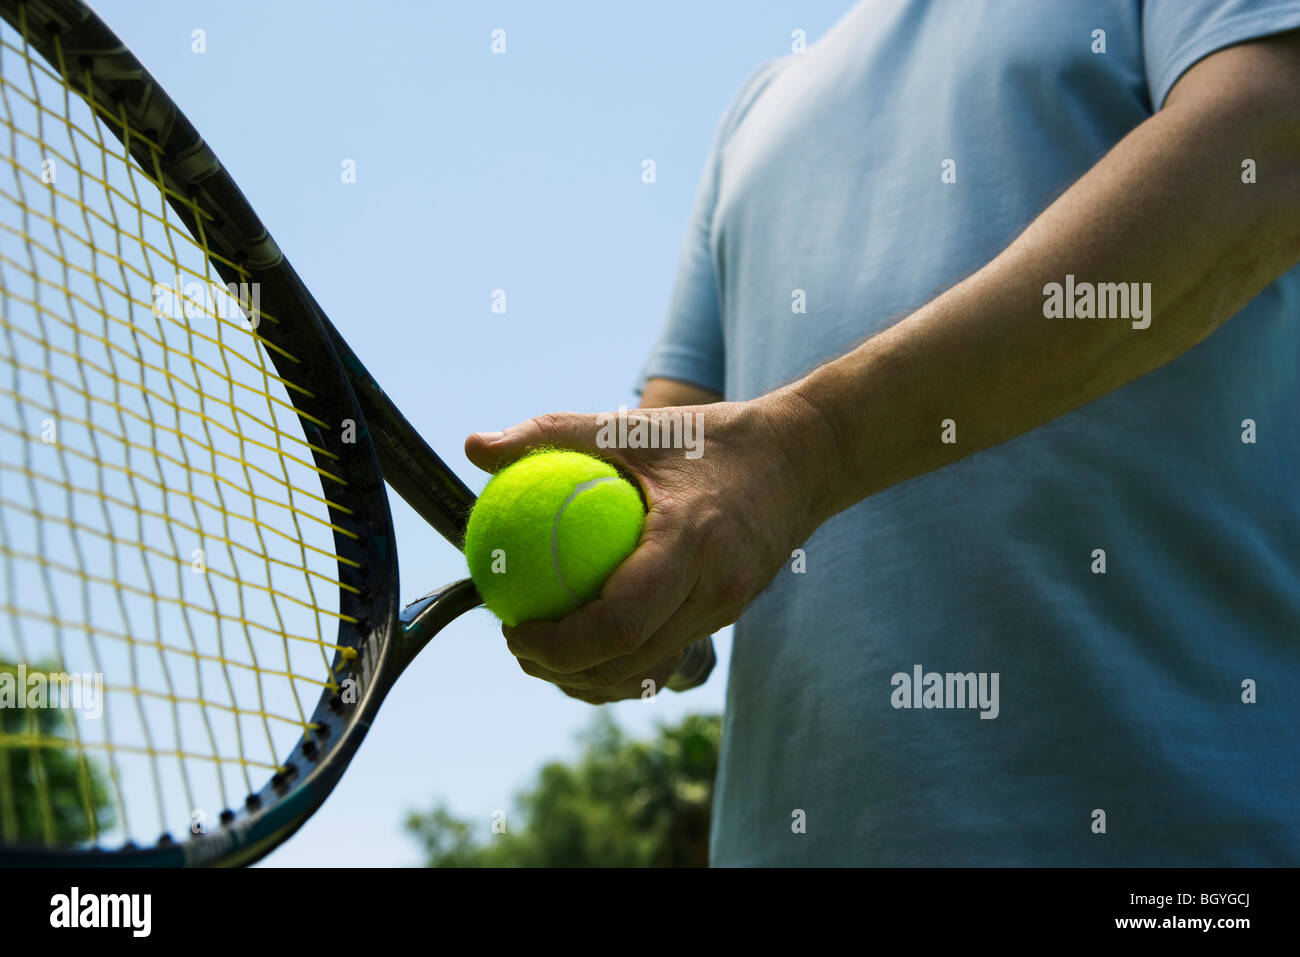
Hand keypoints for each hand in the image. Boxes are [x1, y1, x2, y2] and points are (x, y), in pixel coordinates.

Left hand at [465, 387, 836, 702]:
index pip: (622, 621)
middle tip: (516, 641)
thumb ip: (553, 432)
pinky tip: (587, 647)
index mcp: (692, 541)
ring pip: (647, 673)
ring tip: (542, 652)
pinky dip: (622, 665)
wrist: (803, 458)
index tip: (514, 627)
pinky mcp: (729, 618)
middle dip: (561, 670)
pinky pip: (665, 659)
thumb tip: (476, 448)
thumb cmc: (711, 437)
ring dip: (589, 678)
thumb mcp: (633, 424)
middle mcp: (716, 588)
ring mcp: (727, 611)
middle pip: (629, 661)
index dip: (560, 644)